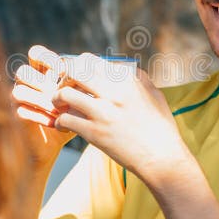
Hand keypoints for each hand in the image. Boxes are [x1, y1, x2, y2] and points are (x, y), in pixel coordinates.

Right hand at [12, 45, 75, 166]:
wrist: (57, 142)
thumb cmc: (72, 114)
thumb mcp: (80, 97)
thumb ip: (84, 84)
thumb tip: (94, 74)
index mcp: (40, 72)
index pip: (35, 54)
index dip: (46, 57)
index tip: (62, 70)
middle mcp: (26, 83)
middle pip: (21, 71)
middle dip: (40, 81)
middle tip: (56, 92)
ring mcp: (19, 100)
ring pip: (18, 91)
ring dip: (40, 100)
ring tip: (57, 110)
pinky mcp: (18, 117)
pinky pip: (21, 111)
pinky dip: (40, 117)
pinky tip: (55, 122)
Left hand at [51, 53, 190, 183]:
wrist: (162, 158)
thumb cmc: (160, 128)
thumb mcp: (155, 95)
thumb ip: (138, 78)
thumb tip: (120, 68)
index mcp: (127, 80)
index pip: (91, 60)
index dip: (77, 66)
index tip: (75, 77)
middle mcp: (114, 92)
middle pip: (75, 70)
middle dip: (64, 78)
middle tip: (64, 88)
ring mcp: (103, 113)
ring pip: (65, 93)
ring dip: (57, 98)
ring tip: (60, 106)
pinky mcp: (95, 133)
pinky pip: (65, 119)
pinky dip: (60, 121)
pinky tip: (64, 125)